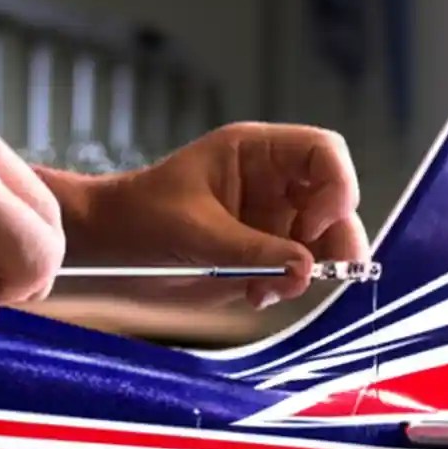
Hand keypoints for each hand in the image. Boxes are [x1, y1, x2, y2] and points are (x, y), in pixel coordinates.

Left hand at [42, 122, 369, 308]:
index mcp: (258, 153)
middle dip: (339, 240)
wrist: (108, 247)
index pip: (324, 153)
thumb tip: (305, 270)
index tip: (315, 226)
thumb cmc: (140, 216)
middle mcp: (274, 183)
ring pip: (325, 242)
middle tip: (331, 275)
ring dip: (312, 271)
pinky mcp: (266, 255)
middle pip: (336, 202)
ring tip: (270, 291)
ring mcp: (273, 219)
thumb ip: (251, 250)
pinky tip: (257, 295)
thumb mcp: (193, 230)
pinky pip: (300, 271)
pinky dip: (289, 287)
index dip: (336, 186)